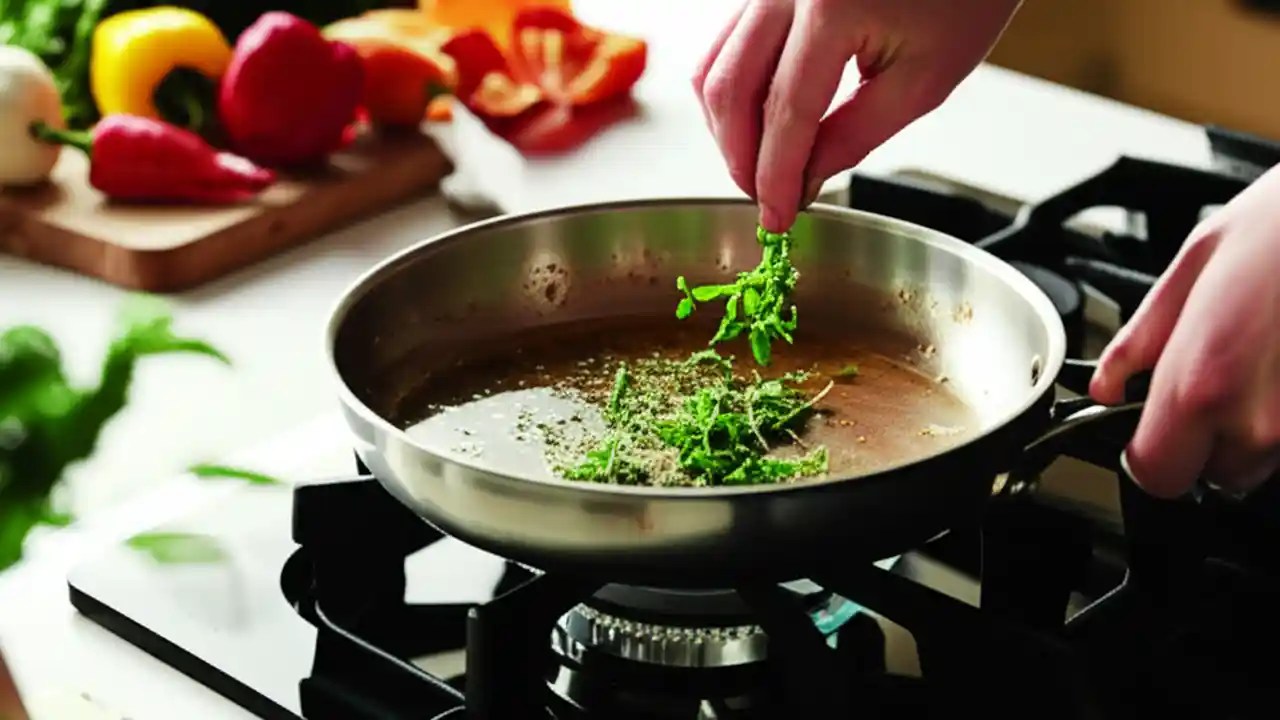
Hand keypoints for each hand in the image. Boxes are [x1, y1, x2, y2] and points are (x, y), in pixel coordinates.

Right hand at [692, 0, 1022, 231]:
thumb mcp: (923, 79)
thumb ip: (855, 135)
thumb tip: (805, 179)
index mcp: (832, 6)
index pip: (786, 113)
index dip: (775, 176)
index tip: (777, 217)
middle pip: (730, 90)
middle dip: (741, 159)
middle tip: (764, 198)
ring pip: (713, 68)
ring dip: (727, 130)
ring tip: (759, 166)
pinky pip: (726, 45)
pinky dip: (733, 94)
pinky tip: (758, 124)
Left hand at [1090, 164, 1279, 498]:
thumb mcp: (1195, 263)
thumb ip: (1140, 338)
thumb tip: (1105, 384)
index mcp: (1201, 383)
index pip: (1156, 474)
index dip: (1148, 453)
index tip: (1150, 428)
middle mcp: (1256, 419)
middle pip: (1215, 474)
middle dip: (1208, 438)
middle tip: (1220, 376)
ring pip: (1262, 459)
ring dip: (1254, 424)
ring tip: (1263, 358)